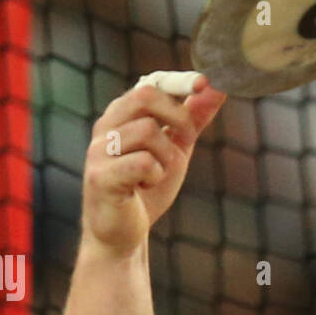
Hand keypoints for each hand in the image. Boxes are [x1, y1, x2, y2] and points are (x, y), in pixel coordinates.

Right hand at [82, 76, 226, 252]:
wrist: (124, 233)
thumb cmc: (147, 188)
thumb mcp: (177, 149)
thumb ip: (193, 118)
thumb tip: (217, 86)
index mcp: (122, 114)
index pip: (150, 83)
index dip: (178, 81)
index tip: (204, 82)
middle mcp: (106, 126)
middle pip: (144, 95)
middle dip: (177, 117)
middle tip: (184, 144)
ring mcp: (99, 149)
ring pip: (148, 130)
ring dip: (166, 157)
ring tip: (155, 176)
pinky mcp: (99, 176)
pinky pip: (142, 162)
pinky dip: (155, 176)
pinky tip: (143, 188)